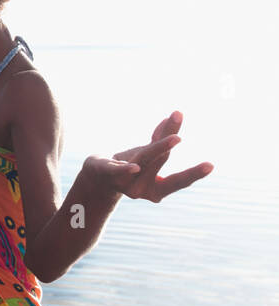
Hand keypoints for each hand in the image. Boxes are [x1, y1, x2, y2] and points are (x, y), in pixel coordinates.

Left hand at [86, 111, 212, 201]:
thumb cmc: (128, 166)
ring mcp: (123, 181)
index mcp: (156, 190)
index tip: (211, 165)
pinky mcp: (104, 172)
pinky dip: (125, 168)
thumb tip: (175, 115)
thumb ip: (159, 139)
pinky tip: (134, 168)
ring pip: (144, 157)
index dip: (194, 174)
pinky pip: (115, 168)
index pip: (178, 181)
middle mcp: (141, 189)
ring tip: (175, 138)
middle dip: (170, 143)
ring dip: (159, 146)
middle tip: (183, 128)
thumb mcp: (146, 154)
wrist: (95, 178)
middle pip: (160, 160)